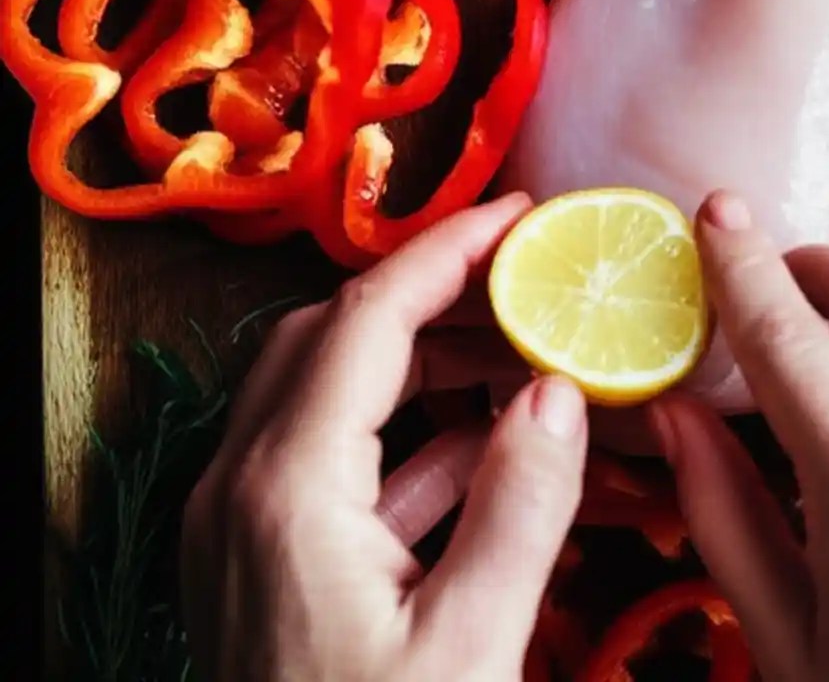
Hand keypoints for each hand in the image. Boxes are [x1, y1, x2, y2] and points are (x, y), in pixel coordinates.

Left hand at [180, 193, 589, 680]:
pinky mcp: (260, 560)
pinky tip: (484, 453)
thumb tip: (559, 394)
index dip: (447, 254)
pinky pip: (331, 465)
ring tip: (521, 365)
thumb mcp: (469, 647)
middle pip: (331, 338)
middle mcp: (242, 489)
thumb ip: (518, 510)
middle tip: (527, 289)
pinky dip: (406, 442)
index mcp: (287, 492)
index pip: (367, 321)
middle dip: (434, 300)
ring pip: (326, 395)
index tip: (520, 219)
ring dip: (421, 369)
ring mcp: (242, 525)